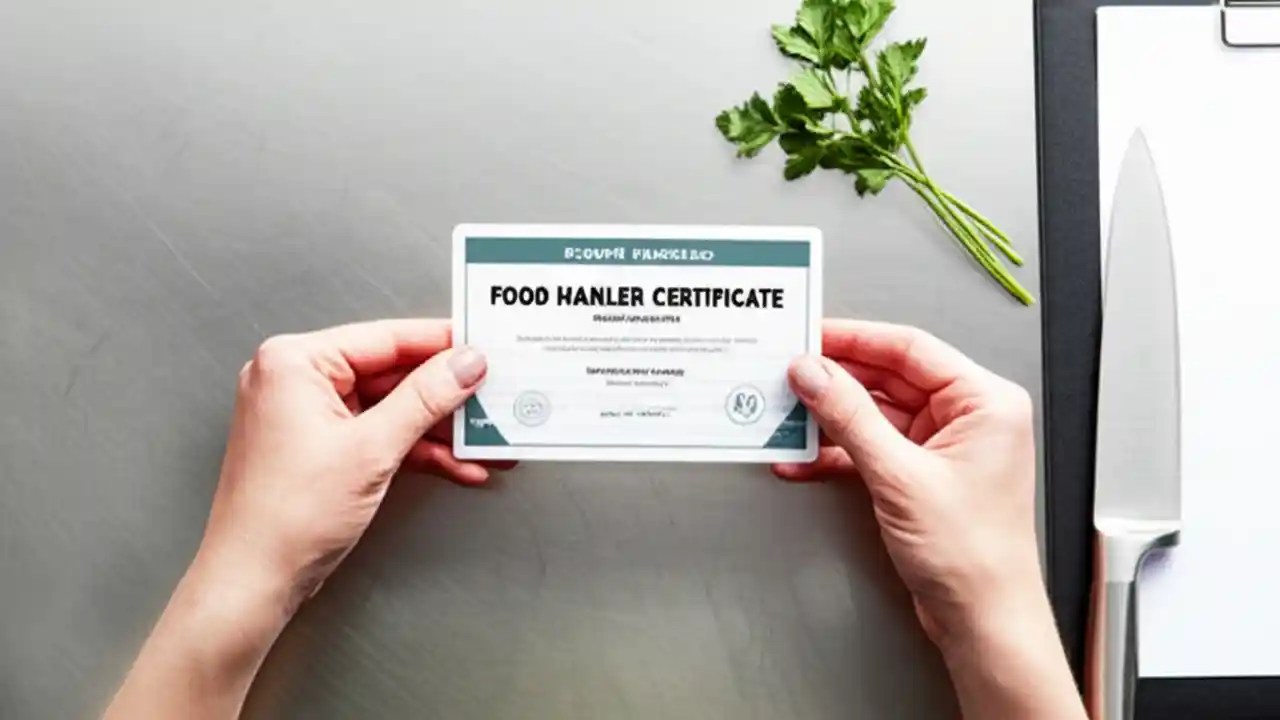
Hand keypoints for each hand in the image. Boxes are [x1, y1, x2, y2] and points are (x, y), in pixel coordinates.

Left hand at [105, 319, 504, 719]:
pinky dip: (416, 451)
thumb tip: (465, 364)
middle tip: (493, 397)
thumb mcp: (372, 449)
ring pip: (391, 408)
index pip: (386, 339)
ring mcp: (307, 416)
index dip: (442, 345)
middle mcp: (295, 381)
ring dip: (439, 429)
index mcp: (294, 362)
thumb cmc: (285, 518)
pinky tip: (457, 464)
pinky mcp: (320, 448)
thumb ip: (425, 399)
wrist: (253, 582)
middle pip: (392, 374)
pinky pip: (378, 435)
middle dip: (447, 396)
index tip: (483, 348)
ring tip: (485, 439)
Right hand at [775, 320, 1083, 719]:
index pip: (910, 349)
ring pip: (875, 413)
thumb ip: (850, 418)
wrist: (983, 620)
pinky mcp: (921, 474)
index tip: (811, 336)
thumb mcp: (900, 476)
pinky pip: (872, 447)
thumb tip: (814, 375)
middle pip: (889, 378)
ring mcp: (944, 446)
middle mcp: (969, 417)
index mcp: (985, 401)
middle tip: (789, 374)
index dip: (855, 339)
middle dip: (836, 379)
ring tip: (787, 414)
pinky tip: (802, 457)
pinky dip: (837, 453)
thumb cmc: (974, 557)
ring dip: (831, 418)